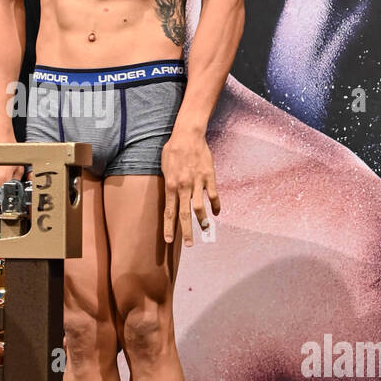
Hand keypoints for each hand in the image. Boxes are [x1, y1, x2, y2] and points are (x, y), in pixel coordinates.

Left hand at [161, 129, 219, 245]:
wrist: (188, 135)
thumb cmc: (173, 149)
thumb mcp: (164, 167)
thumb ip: (168, 183)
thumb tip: (170, 196)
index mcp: (170, 185)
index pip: (169, 212)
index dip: (169, 228)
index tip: (169, 241)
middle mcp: (183, 187)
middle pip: (184, 214)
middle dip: (186, 231)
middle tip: (189, 245)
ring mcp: (197, 182)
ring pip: (200, 207)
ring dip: (203, 221)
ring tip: (206, 231)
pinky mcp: (209, 177)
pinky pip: (213, 195)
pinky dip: (216, 206)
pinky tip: (216, 213)